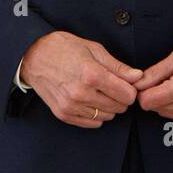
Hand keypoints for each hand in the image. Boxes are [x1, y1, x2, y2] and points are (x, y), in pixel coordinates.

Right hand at [20, 30, 143, 128]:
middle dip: (121, 97)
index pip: (126, 94)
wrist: (34, 56)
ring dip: (109, 106)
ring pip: (106, 116)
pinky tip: (91, 99)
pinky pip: (92, 123)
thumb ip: (118, 67)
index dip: (131, 89)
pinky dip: (96, 114)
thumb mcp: (95, 50)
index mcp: (92, 74)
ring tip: (100, 91)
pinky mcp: (63, 114)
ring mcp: (71, 106)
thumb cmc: (65, 48)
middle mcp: (81, 93)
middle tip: (113, 85)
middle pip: (119, 107)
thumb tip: (138, 77)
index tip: (126, 83)